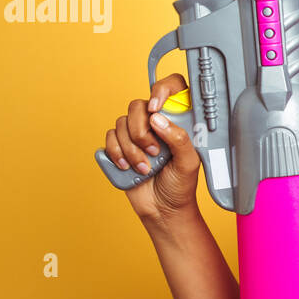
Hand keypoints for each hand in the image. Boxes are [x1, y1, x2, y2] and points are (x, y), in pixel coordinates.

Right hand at [101, 73, 202, 225]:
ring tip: (144, 168)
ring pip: (121, 123)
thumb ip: (178, 138)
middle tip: (153, 152)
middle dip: (141, 131)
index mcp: (177, 121)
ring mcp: (136, 134)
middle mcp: (155, 123)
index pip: (171, 88)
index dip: (161, 90)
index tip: (156, 108)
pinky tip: (128, 167)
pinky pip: (109, 137)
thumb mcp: (189, 162)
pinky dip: (116, 152)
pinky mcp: (120, 147)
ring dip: (130, 148)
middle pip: (137, 106)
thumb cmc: (181, 185)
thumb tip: (157, 118)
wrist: (163, 210)